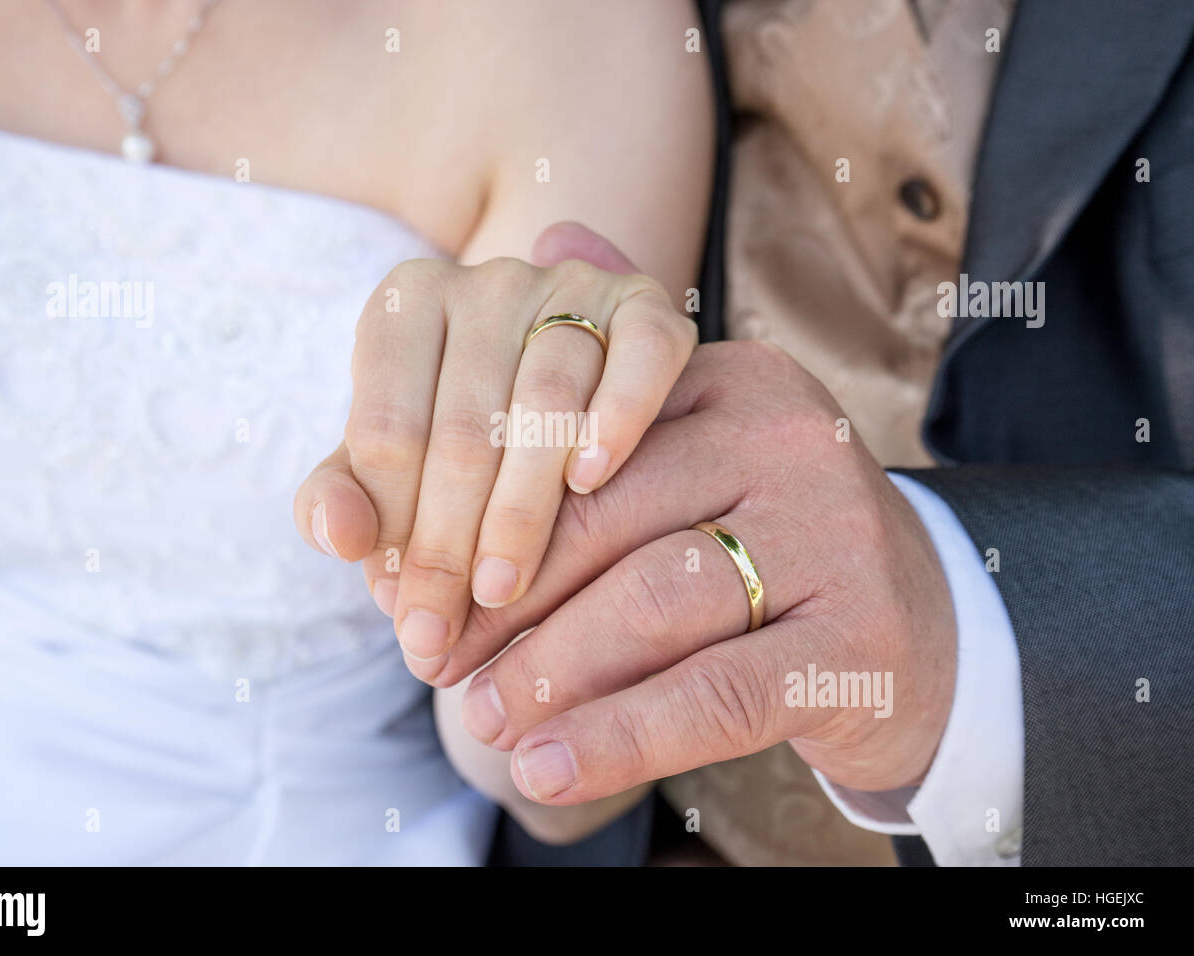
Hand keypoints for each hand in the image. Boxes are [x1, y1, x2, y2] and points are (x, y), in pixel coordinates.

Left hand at [294, 223, 697, 678]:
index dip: (389, 530)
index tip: (399, 610)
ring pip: (547, 402)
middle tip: (442, 634)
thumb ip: (347, 499)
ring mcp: (571, 286)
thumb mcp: (390, 471)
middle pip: (463, 427)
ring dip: (522, 510)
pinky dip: (620, 415)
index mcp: (407, 305)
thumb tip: (339, 535)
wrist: (559, 386)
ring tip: (503, 592)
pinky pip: (642, 354)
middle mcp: (486, 281)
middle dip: (447, 544)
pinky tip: (592, 480)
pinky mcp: (644, 302)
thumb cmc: (454, 444)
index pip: (387, 428)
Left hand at [442, 339, 958, 802]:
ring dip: (547, 670)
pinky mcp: (860, 638)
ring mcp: (834, 534)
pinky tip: (545, 769)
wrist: (921, 625)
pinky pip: (716, 692)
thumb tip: (550, 225)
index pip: (578, 439)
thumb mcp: (700, 437)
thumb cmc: (770, 536)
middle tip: (431, 658)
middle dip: (500, 600)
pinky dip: (619, 736)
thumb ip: (619, 360)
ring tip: (478, 718)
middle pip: (605, 520)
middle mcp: (791, 435)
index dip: (482, 517)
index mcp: (734, 379)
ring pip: (654, 601)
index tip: (414, 583)